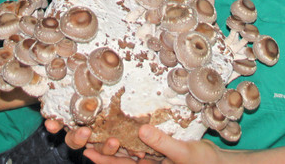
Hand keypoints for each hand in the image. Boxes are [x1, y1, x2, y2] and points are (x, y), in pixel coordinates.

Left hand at [45, 121, 224, 163]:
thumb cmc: (201, 163)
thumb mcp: (182, 153)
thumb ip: (162, 144)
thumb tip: (142, 131)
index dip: (102, 158)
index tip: (86, 149)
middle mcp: (146, 163)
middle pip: (119, 157)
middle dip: (102, 148)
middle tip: (83, 135)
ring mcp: (152, 156)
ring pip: (127, 149)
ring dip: (112, 140)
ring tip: (96, 128)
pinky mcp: (158, 147)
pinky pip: (141, 142)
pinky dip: (130, 135)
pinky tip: (123, 125)